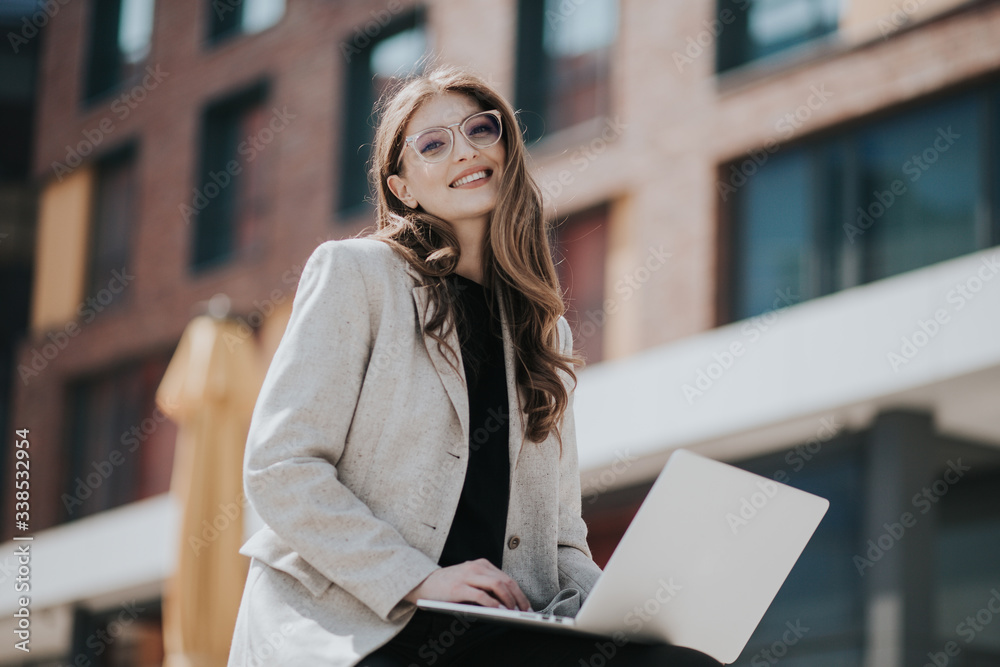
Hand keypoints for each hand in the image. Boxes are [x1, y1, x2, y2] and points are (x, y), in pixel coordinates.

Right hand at [403, 558, 531, 610]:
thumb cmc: (449, 584)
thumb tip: (508, 603)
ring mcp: (467, 576)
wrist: (423, 583)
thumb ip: (486, 585)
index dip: (519, 592)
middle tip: (525, 610)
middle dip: (518, 597)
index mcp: (481, 564)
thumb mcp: (470, 579)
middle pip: (505, 581)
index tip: (526, 605)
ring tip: (514, 612)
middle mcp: (476, 567)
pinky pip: (480, 595)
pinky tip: (498, 610)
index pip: (506, 578)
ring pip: (496, 585)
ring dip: (508, 600)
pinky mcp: (458, 587)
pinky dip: (492, 603)